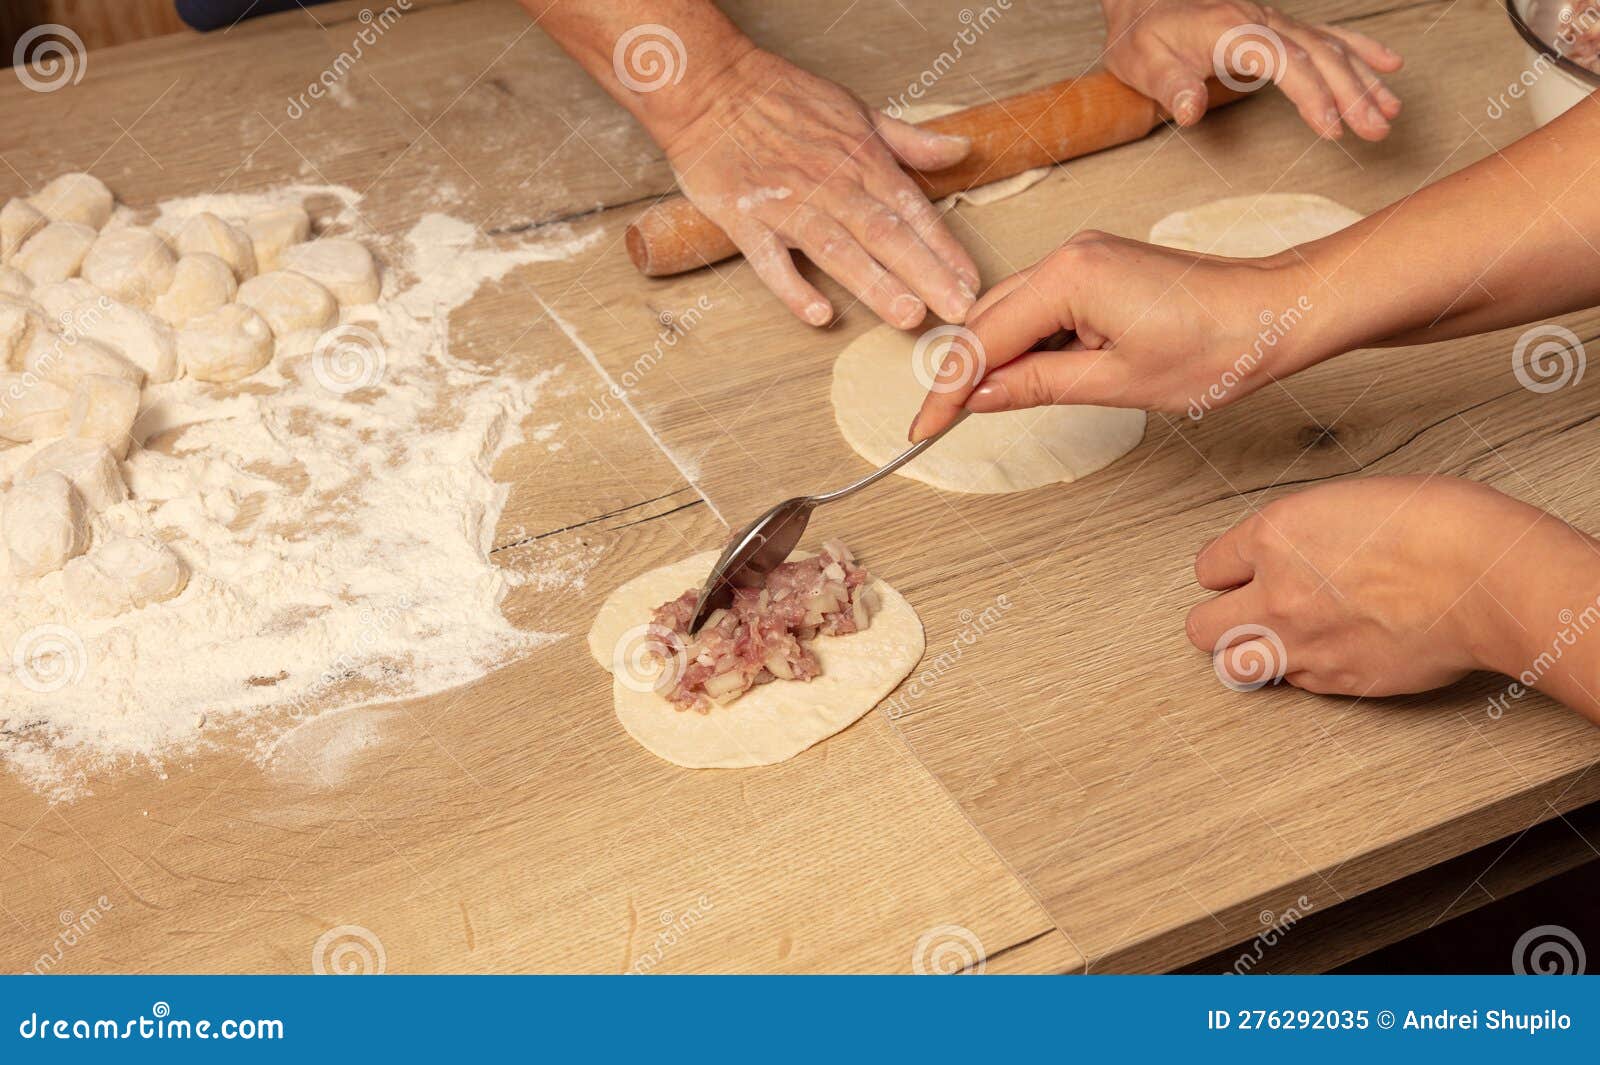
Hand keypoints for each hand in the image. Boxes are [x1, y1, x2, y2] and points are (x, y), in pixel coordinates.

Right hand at [658, 49, 979, 328]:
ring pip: (839, 250)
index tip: (973, 284)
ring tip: (908, 316)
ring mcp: (788, 205)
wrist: (710, 86)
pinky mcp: (745, 219)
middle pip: (886, 235)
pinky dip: (793, 288)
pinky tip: (819, 316)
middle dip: (926, 274)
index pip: (914, 211)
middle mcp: (831, 185)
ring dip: (875, 284)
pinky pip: (771, 261)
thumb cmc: (783, 98)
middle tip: (958, 311)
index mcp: (862, 161)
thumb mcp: (857, 110)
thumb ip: (909, 141)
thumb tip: (960, 148)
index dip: (945, 249)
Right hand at [908, 230, 1315, 440]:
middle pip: (988, 318)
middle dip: (963, 373)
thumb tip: (979, 397)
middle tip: (942, 425)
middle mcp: (1068, 254)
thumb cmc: (1218, 345)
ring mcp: (1083, 257)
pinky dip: (1028, 343)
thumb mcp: (1116, 382)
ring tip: (986, 409)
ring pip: (1012, 311)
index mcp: (1068, 277)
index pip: (984, 340)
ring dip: (997, 359)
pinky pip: (1042, 305)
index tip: (924, 428)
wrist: (1278, 312)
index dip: (948, 389)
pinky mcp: (1099, 267)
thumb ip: (1036, 385)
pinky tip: (1029, 377)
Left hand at [1100, 0, 1402, 139]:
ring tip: (1391, 114)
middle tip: (1376, 131)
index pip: (1285, 63)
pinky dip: (1361, 49)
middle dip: (1352, 95)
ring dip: (1364, 80)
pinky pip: (1329, 35)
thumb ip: (1171, 88)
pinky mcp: (1279, 27)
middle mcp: (1262, 20)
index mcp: (1232, 29)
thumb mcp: (1144, 64)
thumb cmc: (1143, 36)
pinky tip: (1391, 66)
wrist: (1143, 1)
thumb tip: (1190, 113)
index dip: (1312, 96)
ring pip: (1332, 47)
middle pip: (1320, 56)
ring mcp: (1275, 21)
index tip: (1332, 129)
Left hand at [1185, 476, 1599, 709]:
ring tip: (1269, 644)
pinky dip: (1302, 673)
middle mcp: (1276, 595)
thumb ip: (1301, 532)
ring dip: (1246, 656)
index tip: (1239, 574)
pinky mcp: (1337, 680)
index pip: (1207, 567)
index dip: (1226, 571)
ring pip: (1233, 667)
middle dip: (1218, 619)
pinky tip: (1325, 653)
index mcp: (1274, 537)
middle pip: (1201, 627)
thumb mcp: (1347, 501)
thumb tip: (1289, 548)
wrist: (1486, 577)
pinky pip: (1294, 684)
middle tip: (1242, 613)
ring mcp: (1303, 643)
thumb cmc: (1438, 526)